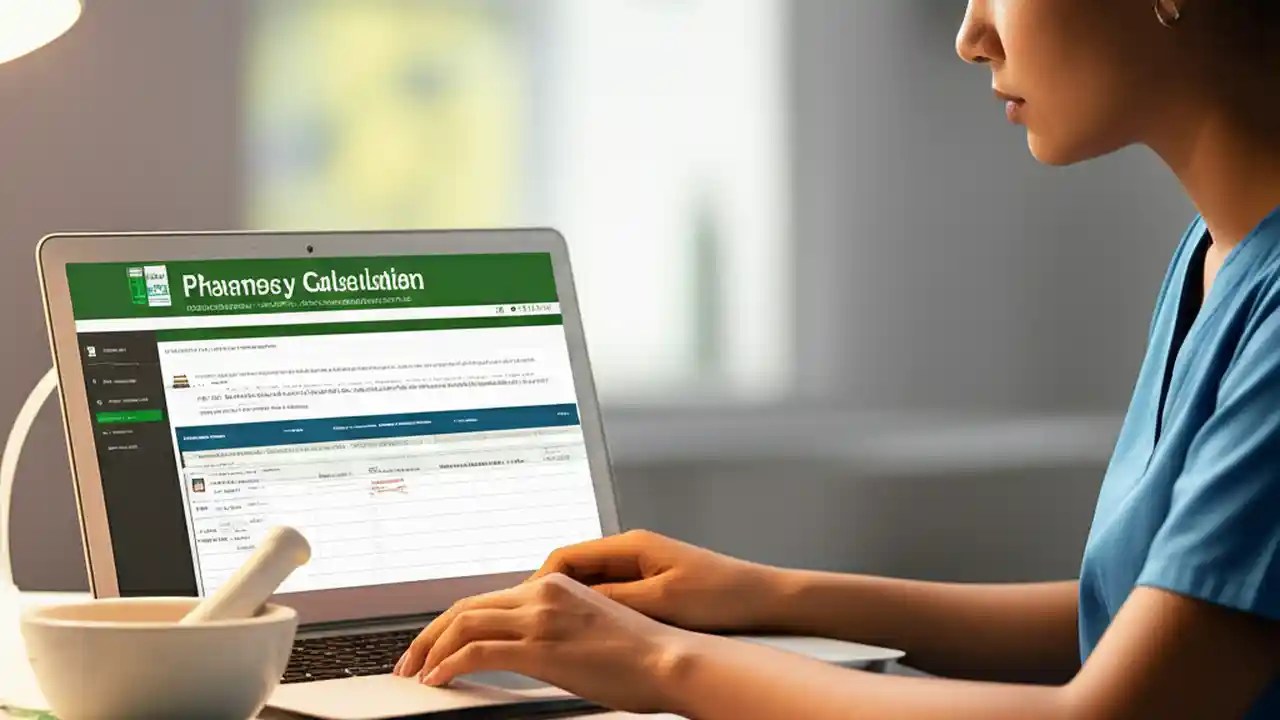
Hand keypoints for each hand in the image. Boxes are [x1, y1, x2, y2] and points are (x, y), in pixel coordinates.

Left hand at [394, 573, 692, 712]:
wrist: (670, 659)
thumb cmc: (642, 652)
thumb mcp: (591, 625)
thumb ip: (555, 626)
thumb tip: (528, 646)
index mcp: (554, 585)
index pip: (487, 599)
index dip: (452, 621)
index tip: (435, 643)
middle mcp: (542, 593)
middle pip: (466, 607)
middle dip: (430, 634)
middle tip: (411, 659)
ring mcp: (540, 618)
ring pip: (464, 624)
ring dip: (431, 650)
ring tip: (416, 672)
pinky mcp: (540, 647)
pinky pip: (477, 652)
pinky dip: (449, 664)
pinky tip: (438, 680)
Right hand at [530, 529, 785, 632]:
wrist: (765, 600)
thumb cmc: (722, 596)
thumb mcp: (663, 601)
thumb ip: (615, 599)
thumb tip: (570, 601)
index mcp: (631, 546)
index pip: (566, 556)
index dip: (539, 581)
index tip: (520, 604)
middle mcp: (632, 551)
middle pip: (572, 568)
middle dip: (545, 593)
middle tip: (523, 620)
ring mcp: (642, 567)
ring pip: (589, 583)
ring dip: (567, 603)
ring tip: (547, 630)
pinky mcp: (652, 585)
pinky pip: (608, 595)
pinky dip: (591, 610)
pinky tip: (586, 632)